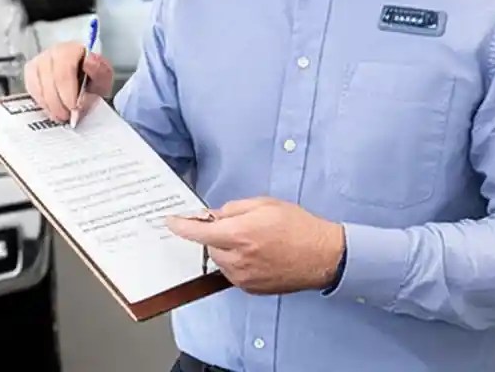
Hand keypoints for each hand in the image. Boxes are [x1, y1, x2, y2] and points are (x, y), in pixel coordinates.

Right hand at [23, 42, 114, 122]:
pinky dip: (41, 102)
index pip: (64, 71)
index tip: (74, 109)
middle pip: (49, 80)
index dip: (67, 93)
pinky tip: (51, 109)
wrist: (84, 79)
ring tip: (60, 116)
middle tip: (67, 117)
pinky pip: (31, 88)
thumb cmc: (92, 78)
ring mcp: (39, 61)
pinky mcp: (31, 71)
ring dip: (49, 104)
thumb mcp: (103, 77)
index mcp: (72, 49)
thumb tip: (89, 62)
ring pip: (37, 85)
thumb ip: (99, 71)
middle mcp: (53, 52)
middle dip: (57, 103)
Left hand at [166, 198, 344, 294]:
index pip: (198, 233)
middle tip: (236, 227)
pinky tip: (257, 254)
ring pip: (220, 261)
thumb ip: (233, 208)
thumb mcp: (264, 204)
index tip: (171, 222)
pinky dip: (237, 262)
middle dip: (216, 235)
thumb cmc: (298, 227)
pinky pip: (232, 273)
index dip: (181, 227)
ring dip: (226, 249)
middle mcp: (238, 259)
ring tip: (252, 241)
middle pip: (209, 247)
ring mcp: (244, 277)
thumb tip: (214, 215)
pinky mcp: (251, 288)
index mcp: (240, 234)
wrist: (323, 256)